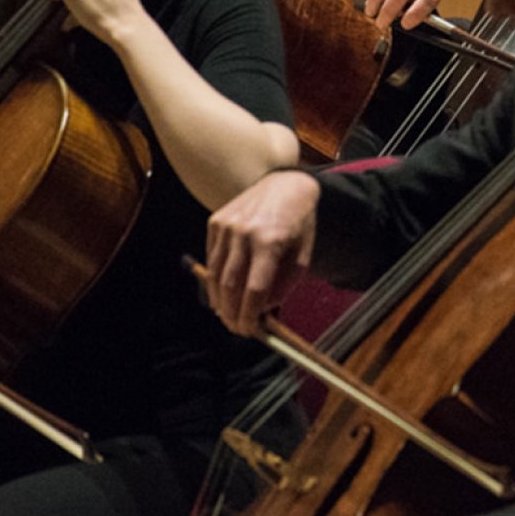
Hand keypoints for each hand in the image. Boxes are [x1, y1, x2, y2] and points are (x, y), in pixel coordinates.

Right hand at [203, 169, 320, 336]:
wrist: (286, 184)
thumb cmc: (299, 222)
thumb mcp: (303, 254)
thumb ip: (285, 284)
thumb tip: (263, 310)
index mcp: (270, 241)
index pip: (254, 289)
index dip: (249, 315)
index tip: (250, 331)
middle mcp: (244, 233)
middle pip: (230, 285)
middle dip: (231, 312)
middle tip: (235, 328)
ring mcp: (226, 226)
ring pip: (215, 273)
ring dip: (219, 299)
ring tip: (226, 315)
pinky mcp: (215, 221)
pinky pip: (211, 257)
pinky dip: (214, 278)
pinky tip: (222, 291)